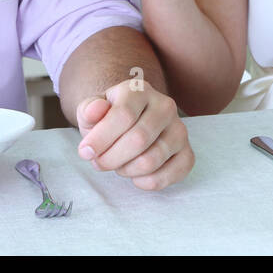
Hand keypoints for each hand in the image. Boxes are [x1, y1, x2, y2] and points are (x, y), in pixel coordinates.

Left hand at [75, 81, 193, 190]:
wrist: (130, 121)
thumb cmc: (107, 118)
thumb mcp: (91, 110)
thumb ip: (89, 110)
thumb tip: (95, 111)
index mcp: (139, 90)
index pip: (124, 115)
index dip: (101, 138)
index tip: (85, 152)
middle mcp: (165, 106)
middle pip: (138, 139)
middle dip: (111, 158)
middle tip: (99, 163)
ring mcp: (179, 129)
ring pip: (152, 160)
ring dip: (127, 170)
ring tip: (118, 164)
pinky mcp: (187, 152)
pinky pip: (172, 174)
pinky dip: (148, 182)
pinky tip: (136, 176)